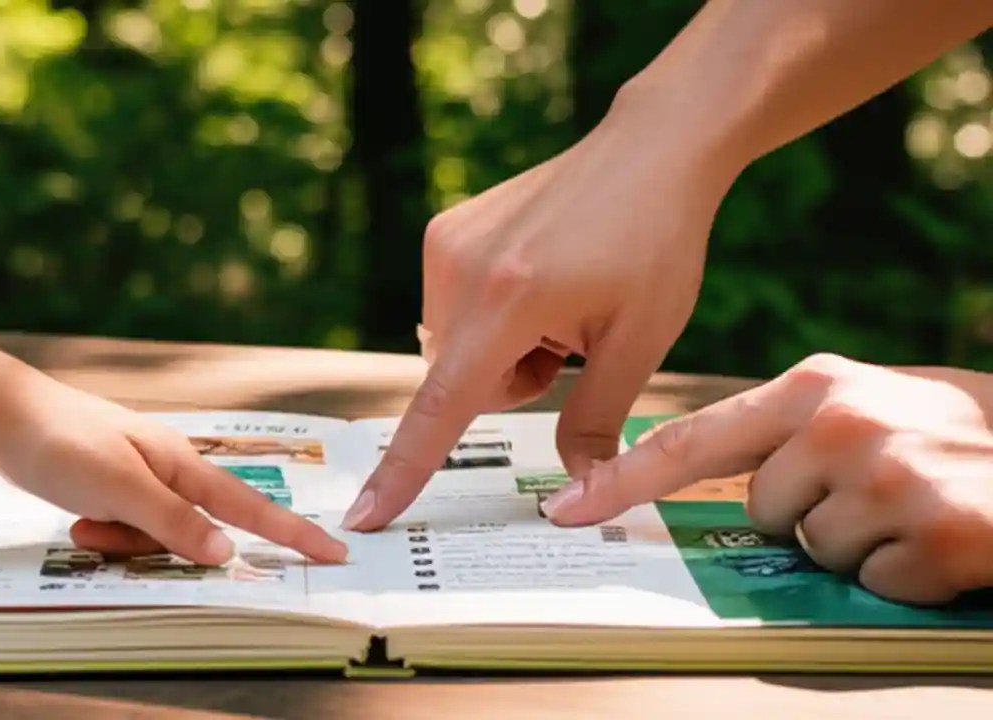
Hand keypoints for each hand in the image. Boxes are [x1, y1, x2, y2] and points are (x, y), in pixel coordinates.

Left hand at [0, 372, 347, 564]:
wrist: (5, 415)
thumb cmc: (64, 444)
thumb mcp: (121, 489)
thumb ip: (175, 523)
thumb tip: (228, 553)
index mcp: (183, 466)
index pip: (250, 508)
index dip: (292, 534)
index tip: (335, 552)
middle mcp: (170, 471)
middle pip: (190, 534)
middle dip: (153, 548)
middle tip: (101, 528)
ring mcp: (143, 478)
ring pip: (154, 538)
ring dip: (119, 541)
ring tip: (81, 519)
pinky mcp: (116, 487)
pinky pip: (127, 530)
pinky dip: (103, 533)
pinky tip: (76, 516)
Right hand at [343, 104, 741, 530]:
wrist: (650, 152)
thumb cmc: (656, 242)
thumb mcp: (641, 341)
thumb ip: (596, 421)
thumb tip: (576, 492)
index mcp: (510, 300)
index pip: (444, 406)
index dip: (404, 471)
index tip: (363, 516)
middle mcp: (459, 268)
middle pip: (458, 381)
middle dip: (509, 381)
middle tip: (570, 340)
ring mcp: (445, 243)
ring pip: (453, 349)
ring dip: (499, 350)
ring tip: (556, 302)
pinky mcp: (443, 230)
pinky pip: (451, 310)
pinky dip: (490, 316)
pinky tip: (538, 277)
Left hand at [543, 353, 992, 604]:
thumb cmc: (961, 430)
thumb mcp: (873, 400)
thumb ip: (796, 428)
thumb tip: (728, 479)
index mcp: (815, 386)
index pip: (692, 441)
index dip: (624, 480)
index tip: (567, 509)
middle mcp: (841, 422)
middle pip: (761, 510)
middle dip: (808, 516)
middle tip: (877, 490)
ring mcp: (888, 475)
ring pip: (815, 551)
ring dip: (861, 547)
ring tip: (916, 507)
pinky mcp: (938, 530)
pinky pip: (878, 582)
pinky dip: (910, 575)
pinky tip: (947, 536)